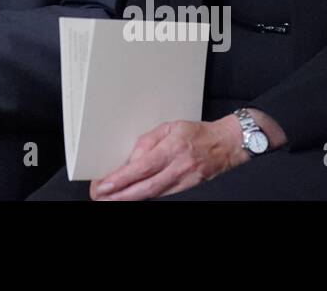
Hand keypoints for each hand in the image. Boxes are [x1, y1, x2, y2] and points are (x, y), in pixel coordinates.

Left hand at [90, 110, 284, 199]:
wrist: (226, 144)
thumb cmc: (198, 133)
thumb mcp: (170, 127)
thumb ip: (148, 141)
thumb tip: (132, 157)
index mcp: (172, 148)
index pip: (141, 167)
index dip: (121, 178)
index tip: (104, 185)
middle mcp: (178, 167)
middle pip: (144, 187)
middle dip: (119, 194)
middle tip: (100, 196)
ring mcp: (183, 180)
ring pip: (152, 194)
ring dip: (129, 198)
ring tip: (110, 199)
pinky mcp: (186, 187)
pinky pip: (162, 194)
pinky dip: (144, 197)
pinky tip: (131, 197)